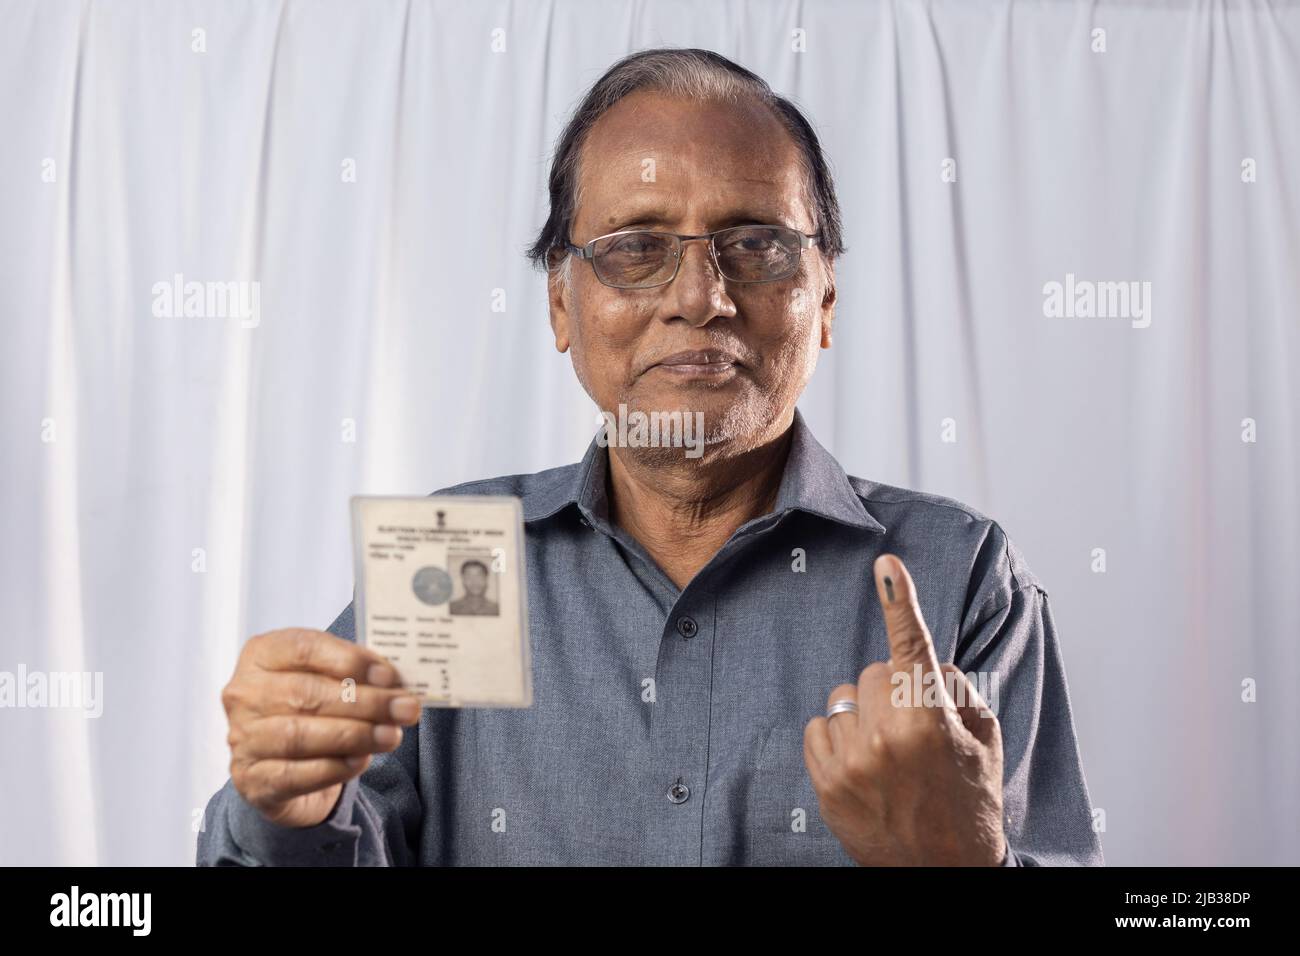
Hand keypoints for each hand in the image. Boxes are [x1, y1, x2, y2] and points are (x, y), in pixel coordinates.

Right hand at [222, 628, 421, 827]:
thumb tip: (397, 683)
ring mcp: (243, 739)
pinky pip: (295, 775)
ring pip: (299, 735)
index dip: (350, 660)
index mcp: (262, 654)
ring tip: (391, 735)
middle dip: (364, 702)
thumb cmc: (310, 708)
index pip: (304, 648)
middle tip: (405, 708)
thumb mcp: (329, 678)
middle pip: (305, 694)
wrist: (283, 764)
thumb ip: (356, 674)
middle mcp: (244, 694)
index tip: (390, 675)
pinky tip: (361, 760)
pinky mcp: (252, 781)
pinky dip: (334, 768)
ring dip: (354, 735)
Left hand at [803, 554, 1005, 865]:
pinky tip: (862, 763)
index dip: (900, 602)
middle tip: (914, 727)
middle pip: (875, 672)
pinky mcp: (824, 782)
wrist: (942, 873)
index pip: (912, 649)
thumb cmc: (969, 802)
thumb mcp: (983, 740)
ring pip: (844, 697)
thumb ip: (955, 690)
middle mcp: (885, 737)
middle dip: (894, 689)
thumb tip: (925, 662)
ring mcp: (850, 761)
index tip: (886, 564)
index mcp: (930, 721)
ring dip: (863, 712)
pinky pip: (818, 726)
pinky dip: (838, 735)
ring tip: (888, 753)